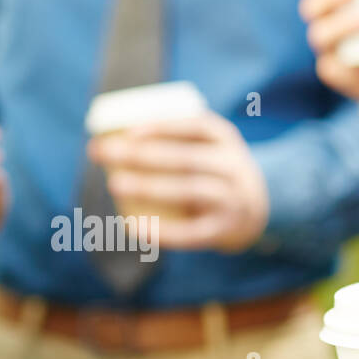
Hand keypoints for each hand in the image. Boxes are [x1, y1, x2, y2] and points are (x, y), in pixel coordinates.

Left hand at [87, 112, 269, 251]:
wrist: (256, 211)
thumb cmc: (211, 173)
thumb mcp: (205, 149)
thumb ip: (173, 141)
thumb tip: (112, 140)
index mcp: (224, 139)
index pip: (196, 125)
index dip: (163, 126)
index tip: (128, 131)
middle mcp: (232, 166)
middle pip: (185, 158)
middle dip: (140, 155)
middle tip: (102, 153)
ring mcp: (232, 199)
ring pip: (189, 190)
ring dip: (149, 187)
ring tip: (114, 184)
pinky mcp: (224, 230)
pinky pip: (192, 232)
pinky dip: (163, 231)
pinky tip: (135, 228)